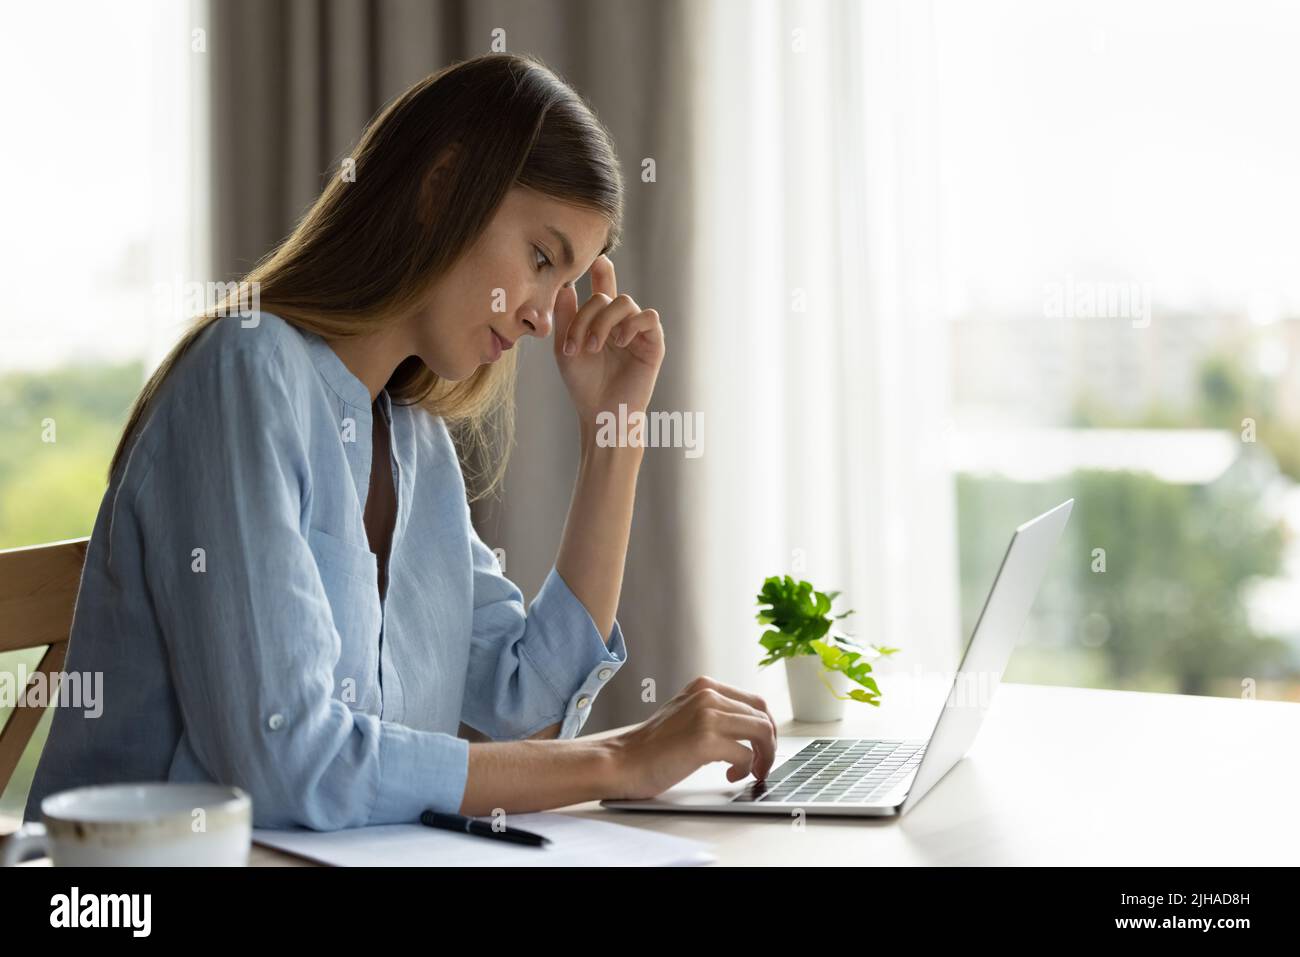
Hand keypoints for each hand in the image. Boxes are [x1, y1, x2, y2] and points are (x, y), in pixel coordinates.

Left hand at [554, 255, 664, 427]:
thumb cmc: (583, 385)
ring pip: (625, 303)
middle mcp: (620, 322)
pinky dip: (632, 324)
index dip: (602, 272)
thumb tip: (566, 285)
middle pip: (606, 297)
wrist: (601, 414)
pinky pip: (649, 317)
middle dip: (586, 317)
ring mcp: (637, 331)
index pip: (602, 289)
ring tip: (595, 347)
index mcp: (600, 321)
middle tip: (577, 346)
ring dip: (604, 322)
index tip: (596, 259)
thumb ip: (565, 317)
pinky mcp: (654, 343)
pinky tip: (620, 342)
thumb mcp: (565, 349)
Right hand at [605, 676, 778, 800]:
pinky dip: (745, 769)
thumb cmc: (651, 748)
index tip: (762, 747)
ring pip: (762, 731)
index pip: (755, 702)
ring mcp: (707, 715)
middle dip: (769, 743)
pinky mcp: (704, 740)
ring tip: (750, 772)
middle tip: (761, 764)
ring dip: (763, 756)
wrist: (621, 761)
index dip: (766, 727)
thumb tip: (752, 731)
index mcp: (705, 686)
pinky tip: (730, 776)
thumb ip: (715, 714)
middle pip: (763, 715)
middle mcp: (708, 694)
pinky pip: (745, 754)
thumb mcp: (686, 715)